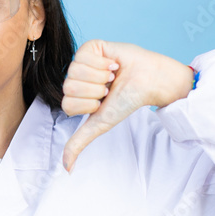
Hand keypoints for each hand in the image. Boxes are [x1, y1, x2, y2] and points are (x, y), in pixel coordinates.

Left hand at [61, 40, 193, 172]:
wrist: (148, 81)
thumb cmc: (126, 101)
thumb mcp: (100, 124)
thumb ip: (80, 142)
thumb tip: (66, 168)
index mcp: (75, 97)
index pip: (66, 104)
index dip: (88, 105)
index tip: (103, 102)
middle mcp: (75, 79)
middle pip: (69, 87)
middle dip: (95, 91)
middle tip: (109, 88)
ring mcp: (81, 62)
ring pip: (75, 71)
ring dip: (100, 76)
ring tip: (112, 76)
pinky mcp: (90, 47)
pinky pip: (84, 56)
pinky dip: (102, 63)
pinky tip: (113, 63)